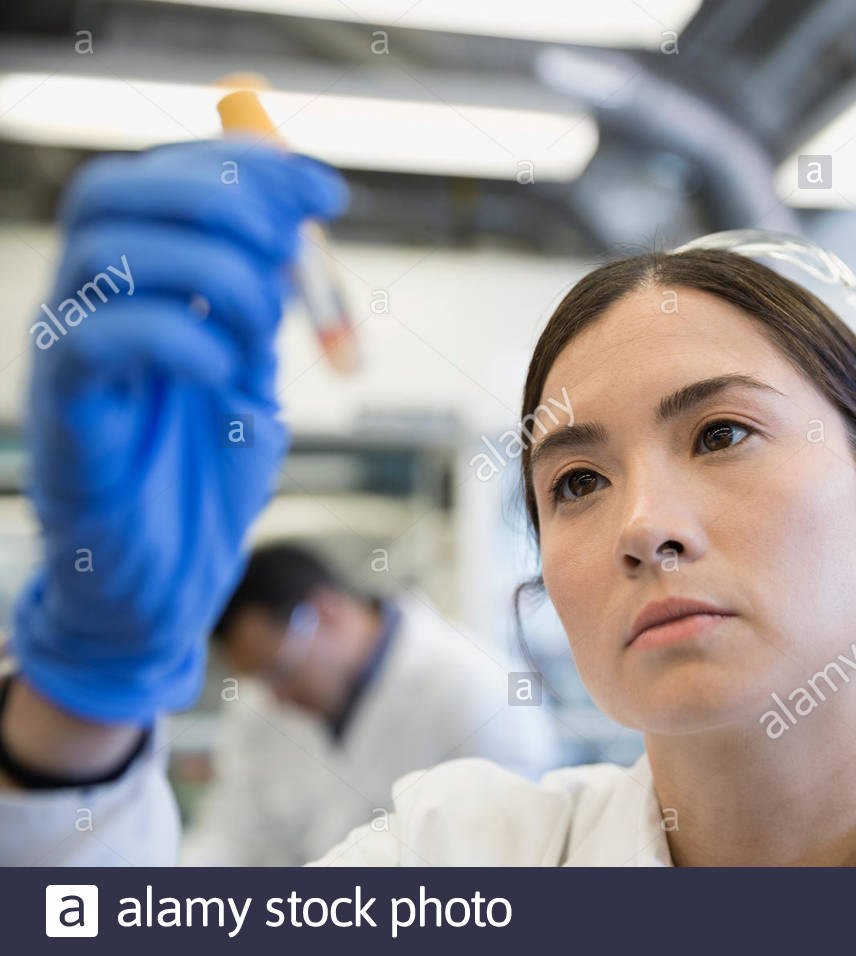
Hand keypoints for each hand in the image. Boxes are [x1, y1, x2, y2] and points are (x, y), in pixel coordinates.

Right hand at [10, 139, 347, 723]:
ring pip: (106, 253)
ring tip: (261, 327)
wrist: (169, 576)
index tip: (325, 188)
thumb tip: (302, 215)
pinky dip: (181, 340)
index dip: (244, 167)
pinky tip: (228, 375)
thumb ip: (262, 298)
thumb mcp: (252, 368)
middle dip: (217, 197)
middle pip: (114, 193)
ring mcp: (65, 352)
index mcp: (133, 284)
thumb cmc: (204, 475)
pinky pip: (98, 339)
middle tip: (286, 247)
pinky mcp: (64, 411)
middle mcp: (86, 303)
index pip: (161, 180)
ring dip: (209, 272)